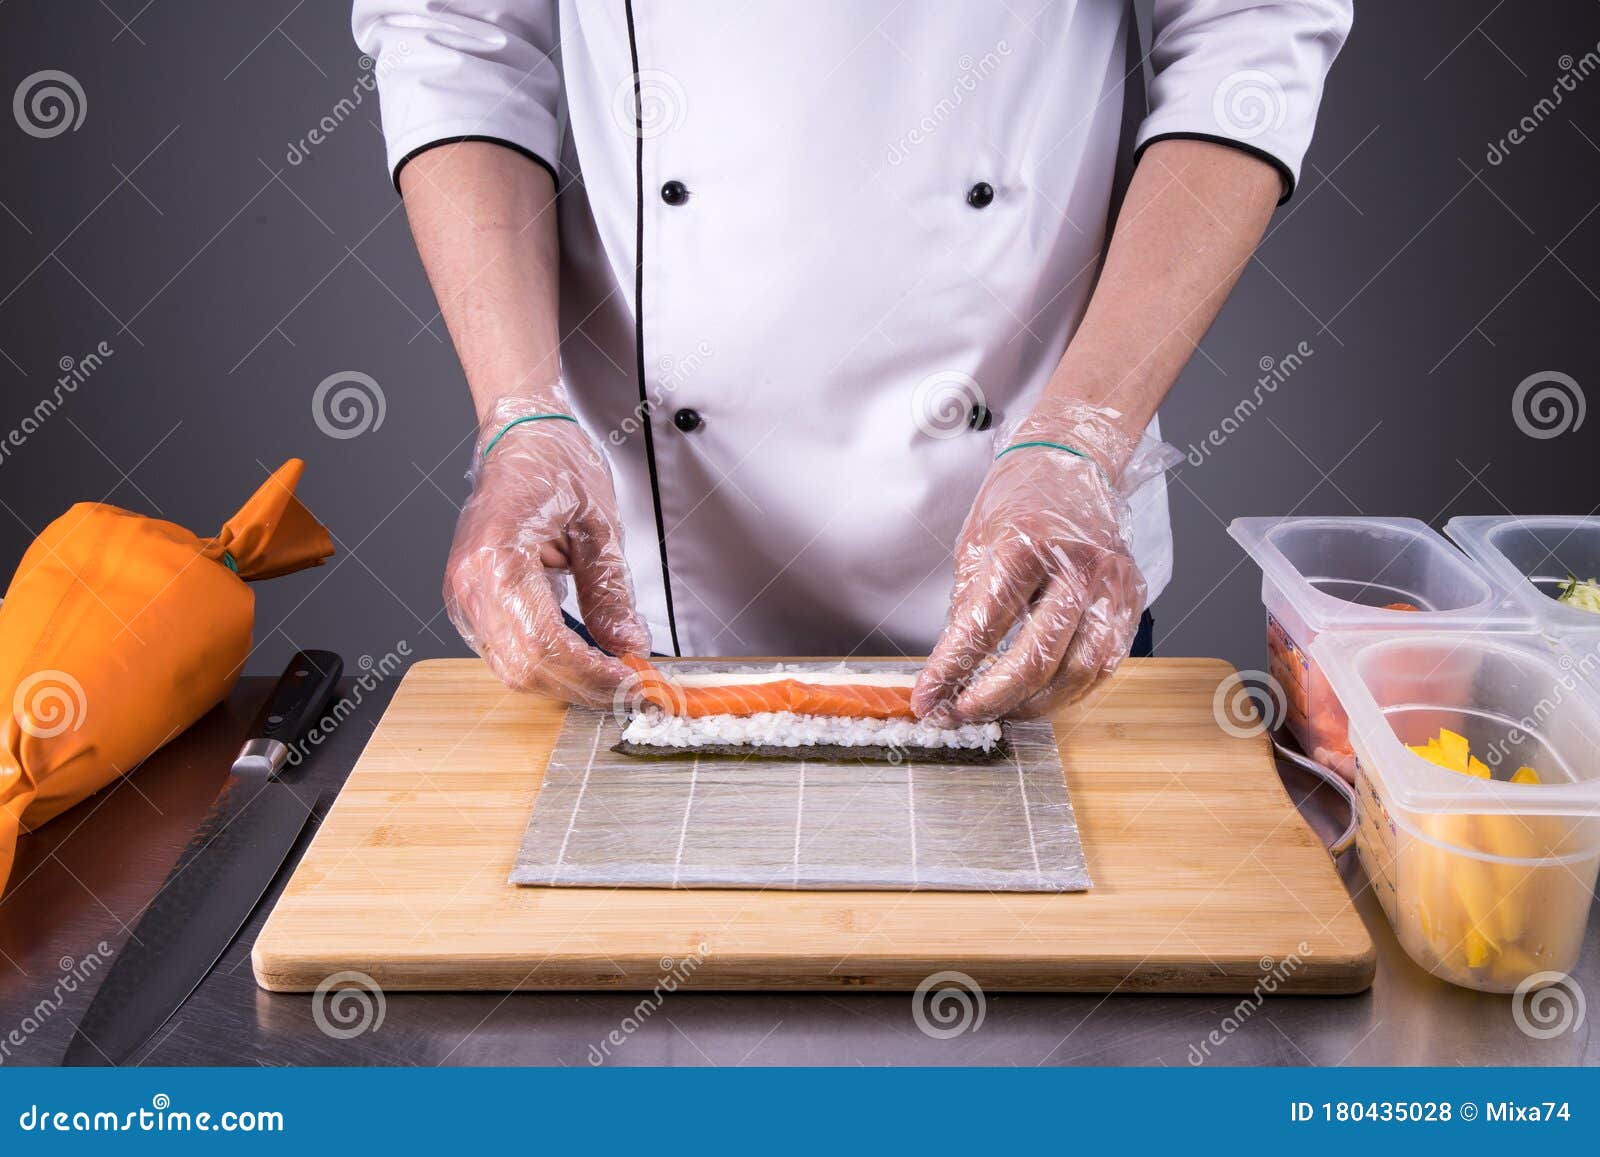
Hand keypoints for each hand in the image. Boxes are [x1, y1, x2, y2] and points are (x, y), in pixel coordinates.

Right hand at [444, 395, 650, 705]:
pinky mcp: (471, 603)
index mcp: (496, 558)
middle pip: (524, 668)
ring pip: (513, 669)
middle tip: (632, 687)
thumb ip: (610, 592)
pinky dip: (549, 665)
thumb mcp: (599, 525)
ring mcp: (463, 596)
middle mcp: (469, 584)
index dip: (592, 674)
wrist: (519, 435)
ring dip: (566, 681)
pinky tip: (586, 657)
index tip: (633, 682)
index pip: (544, 645)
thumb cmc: (552, 463)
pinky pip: (507, 652)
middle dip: (582, 686)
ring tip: (615, 674)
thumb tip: (627, 644)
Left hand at [913, 399, 1165, 723]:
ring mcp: (1112, 583)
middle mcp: (1076, 565)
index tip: (927, 701)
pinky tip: (1041, 694)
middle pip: (1038, 658)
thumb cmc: (1017, 502)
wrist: (1070, 462)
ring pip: (1081, 670)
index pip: (984, 627)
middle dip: (993, 700)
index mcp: (1026, 545)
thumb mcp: (975, 546)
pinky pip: (1107, 662)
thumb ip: (967, 610)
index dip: (951, 672)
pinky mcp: (1132, 597)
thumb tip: (947, 673)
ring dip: (1037, 704)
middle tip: (960, 715)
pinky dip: (1072, 689)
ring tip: (1001, 711)